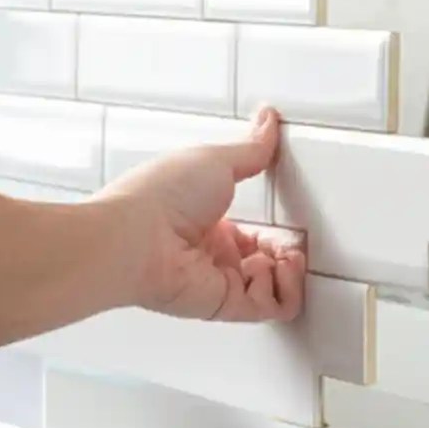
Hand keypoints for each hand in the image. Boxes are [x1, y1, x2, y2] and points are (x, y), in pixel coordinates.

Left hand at [98, 108, 305, 321]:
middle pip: (269, 261)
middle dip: (289, 250)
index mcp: (209, 222)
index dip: (278, 229)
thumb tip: (268, 120)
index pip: (256, 234)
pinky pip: (271, 308)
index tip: (291, 217)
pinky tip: (275, 269)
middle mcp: (214, 255)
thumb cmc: (160, 196)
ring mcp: (220, 281)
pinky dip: (285, 290)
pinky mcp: (225, 304)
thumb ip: (251, 148)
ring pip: (275, 287)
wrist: (134, 237)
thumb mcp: (215, 159)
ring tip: (287, 256)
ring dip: (291, 270)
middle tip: (293, 241)